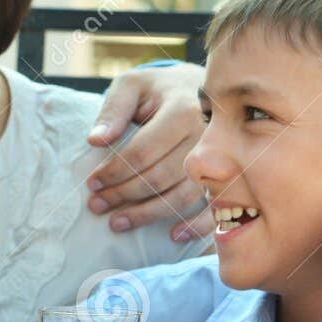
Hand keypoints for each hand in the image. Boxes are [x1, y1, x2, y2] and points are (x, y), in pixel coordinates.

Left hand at [86, 62, 211, 241]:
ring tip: (119, 222)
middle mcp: (205, 137)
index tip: (92, 183)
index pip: (143, 151)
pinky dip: (197, 224)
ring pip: (183, 195)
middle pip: (161, 177)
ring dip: (149, 214)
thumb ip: (113, 110)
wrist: (199, 88)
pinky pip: (215, 205)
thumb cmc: (159, 89)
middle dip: (124, 195)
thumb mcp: (132, 86)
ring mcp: (222, 158)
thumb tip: (95, 140)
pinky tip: (173, 235)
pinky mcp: (229, 174)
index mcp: (181, 111)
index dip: (115, 171)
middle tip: (97, 206)